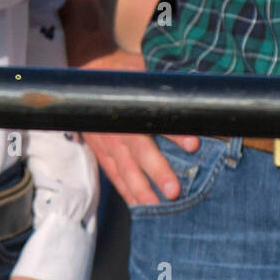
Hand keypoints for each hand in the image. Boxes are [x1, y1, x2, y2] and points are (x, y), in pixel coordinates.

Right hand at [79, 47, 200, 206]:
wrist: (85, 81)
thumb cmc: (121, 74)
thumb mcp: (141, 71)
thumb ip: (161, 82)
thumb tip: (191, 87)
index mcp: (130, 107)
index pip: (156, 121)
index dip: (175, 134)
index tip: (194, 146)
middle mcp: (119, 128)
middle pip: (140, 152)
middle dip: (157, 172)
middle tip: (174, 192)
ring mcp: (108, 144)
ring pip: (125, 170)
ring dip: (141, 190)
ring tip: (157, 208)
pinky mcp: (102, 154)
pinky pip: (115, 176)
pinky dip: (126, 192)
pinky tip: (139, 207)